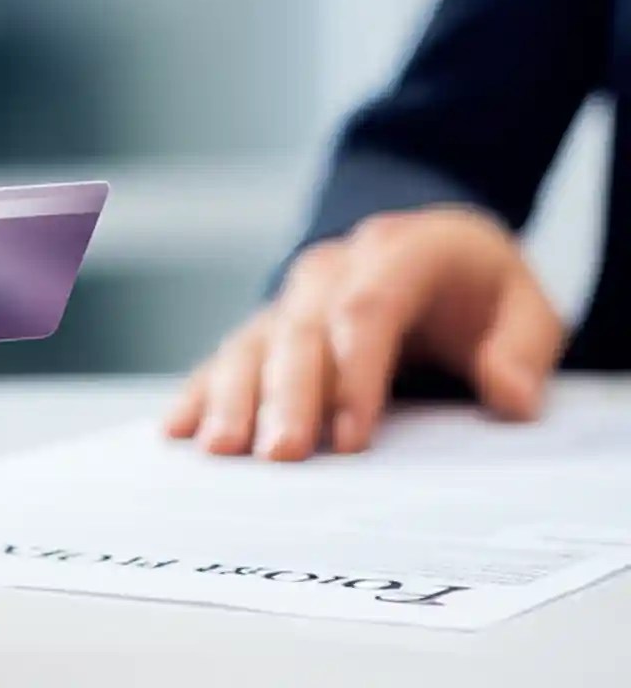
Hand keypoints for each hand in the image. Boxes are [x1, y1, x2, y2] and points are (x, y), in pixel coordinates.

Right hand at [165, 207, 564, 460]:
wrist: (430, 253)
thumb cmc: (477, 292)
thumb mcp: (525, 309)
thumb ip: (523, 349)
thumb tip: (508, 396)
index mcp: (404, 249)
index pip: (370, 307)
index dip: (357, 373)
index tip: (352, 439)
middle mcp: (336, 266)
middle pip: (303, 328)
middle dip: (289, 394)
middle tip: (282, 455)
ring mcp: (294, 294)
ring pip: (255, 340)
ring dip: (233, 396)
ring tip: (221, 449)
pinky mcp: (268, 324)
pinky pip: (228, 354)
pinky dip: (201, 391)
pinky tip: (178, 429)